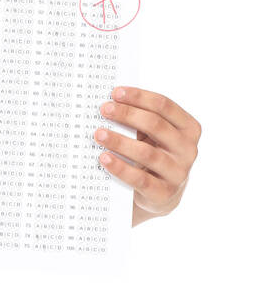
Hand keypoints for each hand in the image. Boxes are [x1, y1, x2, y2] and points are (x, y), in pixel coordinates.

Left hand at [93, 86, 201, 222]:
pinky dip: (120, 167)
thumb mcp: (155, 136)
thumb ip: (141, 120)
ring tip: (99, 134)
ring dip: (120, 141)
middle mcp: (188, 149)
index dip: (139, 97)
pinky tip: (104, 158)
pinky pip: (140, 179)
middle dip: (127, 114)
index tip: (115, 92)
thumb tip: (111, 102)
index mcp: (189, 128)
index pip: (164, 106)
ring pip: (147, 152)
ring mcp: (178, 173)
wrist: (160, 195)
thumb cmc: (154, 154)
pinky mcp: (163, 193)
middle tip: (104, 109)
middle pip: (155, 125)